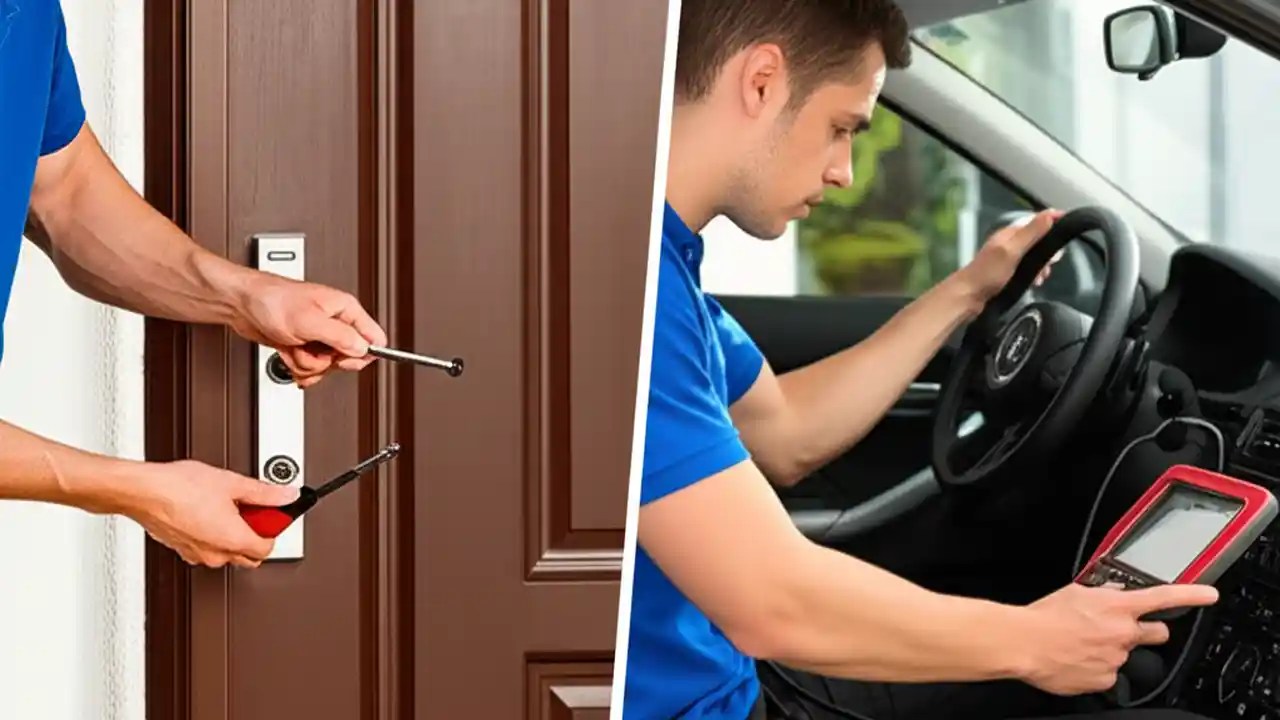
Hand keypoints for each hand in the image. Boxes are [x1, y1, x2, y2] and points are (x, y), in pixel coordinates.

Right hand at [131, 460, 300, 567]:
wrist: (143, 491)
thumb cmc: (180, 487)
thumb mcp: (232, 483)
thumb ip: (265, 493)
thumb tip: (286, 495)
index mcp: (233, 540)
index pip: (267, 549)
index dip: (272, 530)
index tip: (270, 515)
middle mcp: (216, 554)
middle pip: (249, 556)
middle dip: (254, 535)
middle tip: (251, 511)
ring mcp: (197, 555)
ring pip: (227, 554)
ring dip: (233, 535)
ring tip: (226, 508)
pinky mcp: (182, 550)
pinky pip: (207, 549)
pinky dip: (213, 536)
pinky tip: (207, 513)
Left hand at [230, 273, 387, 387]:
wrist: (242, 304)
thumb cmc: (272, 301)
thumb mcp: (310, 321)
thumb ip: (341, 337)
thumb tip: (363, 349)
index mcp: (344, 309)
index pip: (372, 337)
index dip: (363, 353)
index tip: (344, 358)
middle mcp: (335, 323)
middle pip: (349, 357)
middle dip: (328, 362)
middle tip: (314, 350)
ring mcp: (319, 336)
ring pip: (328, 366)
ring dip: (308, 364)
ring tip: (295, 347)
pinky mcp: (304, 346)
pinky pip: (311, 368)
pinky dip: (298, 367)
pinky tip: (289, 355)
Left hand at [955, 209, 1065, 306]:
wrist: (967, 297)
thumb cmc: (988, 274)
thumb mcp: (1012, 250)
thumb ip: (1030, 233)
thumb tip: (1050, 214)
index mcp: (1009, 233)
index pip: (1036, 221)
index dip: (1052, 222)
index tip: (1068, 227)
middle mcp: (1009, 242)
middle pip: (1037, 239)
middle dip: (1048, 249)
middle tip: (1052, 263)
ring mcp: (1007, 257)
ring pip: (1034, 255)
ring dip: (1042, 264)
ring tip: (1043, 276)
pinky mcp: (1006, 272)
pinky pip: (1027, 268)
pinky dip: (1034, 273)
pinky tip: (1035, 282)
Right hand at [1018, 582, 1218, 695]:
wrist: (1023, 643)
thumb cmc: (1042, 617)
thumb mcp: (1075, 592)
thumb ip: (1103, 594)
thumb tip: (1115, 594)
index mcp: (1117, 607)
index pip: (1164, 597)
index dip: (1192, 595)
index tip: (1209, 595)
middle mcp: (1122, 633)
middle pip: (1156, 633)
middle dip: (1145, 630)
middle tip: (1121, 629)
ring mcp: (1116, 659)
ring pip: (1125, 654)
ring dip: (1110, 649)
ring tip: (1081, 645)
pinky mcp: (1105, 680)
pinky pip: (1108, 674)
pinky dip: (1096, 668)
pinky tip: (1076, 660)